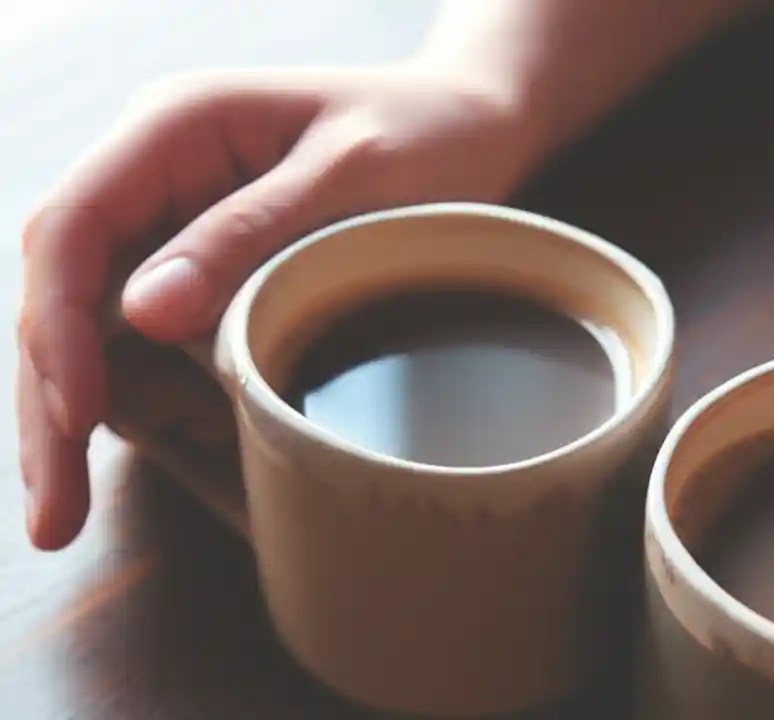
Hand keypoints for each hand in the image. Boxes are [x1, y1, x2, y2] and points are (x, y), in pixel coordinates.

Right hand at [19, 66, 540, 549]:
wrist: (474, 126)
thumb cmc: (426, 132)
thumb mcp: (352, 173)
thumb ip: (249, 231)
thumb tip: (142, 313)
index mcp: (174, 127)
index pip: (72, 229)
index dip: (59, 330)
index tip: (77, 419)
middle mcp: (156, 176)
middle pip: (64, 294)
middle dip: (54, 408)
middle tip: (54, 522)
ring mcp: (178, 225)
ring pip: (101, 331)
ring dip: (113, 411)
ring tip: (181, 462)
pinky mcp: (209, 269)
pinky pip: (158, 343)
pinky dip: (170, 397)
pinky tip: (208, 437)